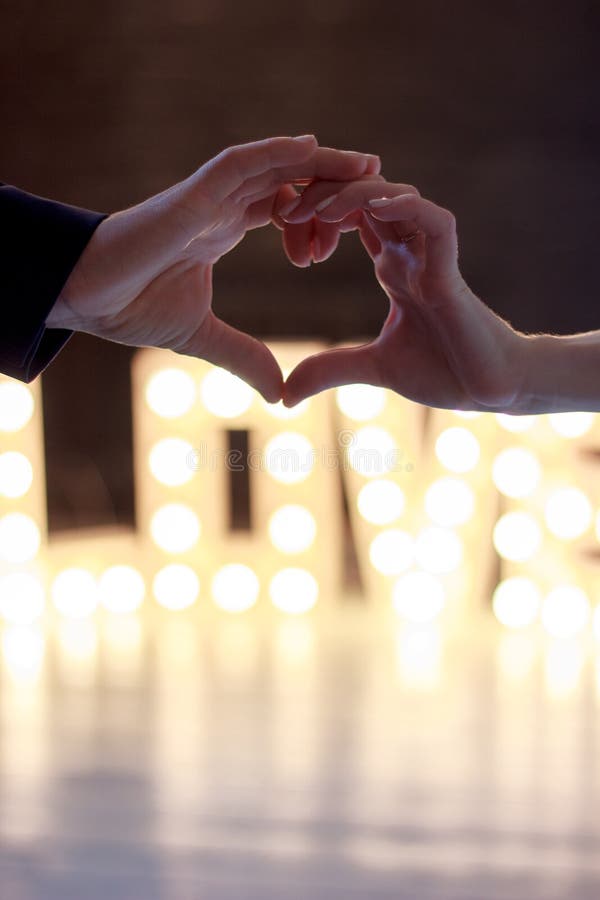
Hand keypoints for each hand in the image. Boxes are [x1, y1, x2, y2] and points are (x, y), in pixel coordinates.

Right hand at [46, 135, 379, 401]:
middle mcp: (221, 206)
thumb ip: (244, 357)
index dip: (321, 219)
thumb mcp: (203, 338)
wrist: (89, 297)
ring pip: (273, 166)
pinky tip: (313, 147)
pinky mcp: (192, 195)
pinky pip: (240, 162)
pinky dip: (276, 152)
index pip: (285, 210)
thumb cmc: (132, 307)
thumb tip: (279, 393)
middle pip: (289, 182)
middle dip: (334, 184)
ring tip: (367, 166)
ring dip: (321, 162)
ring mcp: (207, 195)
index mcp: (224, 229)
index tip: (354, 238)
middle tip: (381, 189)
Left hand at [279, 181, 528, 410]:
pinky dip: (406, 208)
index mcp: (393, 265)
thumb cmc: (443, 372)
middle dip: (326, 192)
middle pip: (368, 194)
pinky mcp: (451, 271)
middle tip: (288, 212)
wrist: (487, 389)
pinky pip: (434, 222)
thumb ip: (331, 370)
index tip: (285, 229)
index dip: (318, 212)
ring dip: (356, 194)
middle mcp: (411, 252)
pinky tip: (374, 209)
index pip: (353, 215)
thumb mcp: (372, 367)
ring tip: (321, 210)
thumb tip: (285, 394)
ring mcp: (431, 257)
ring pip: (397, 197)